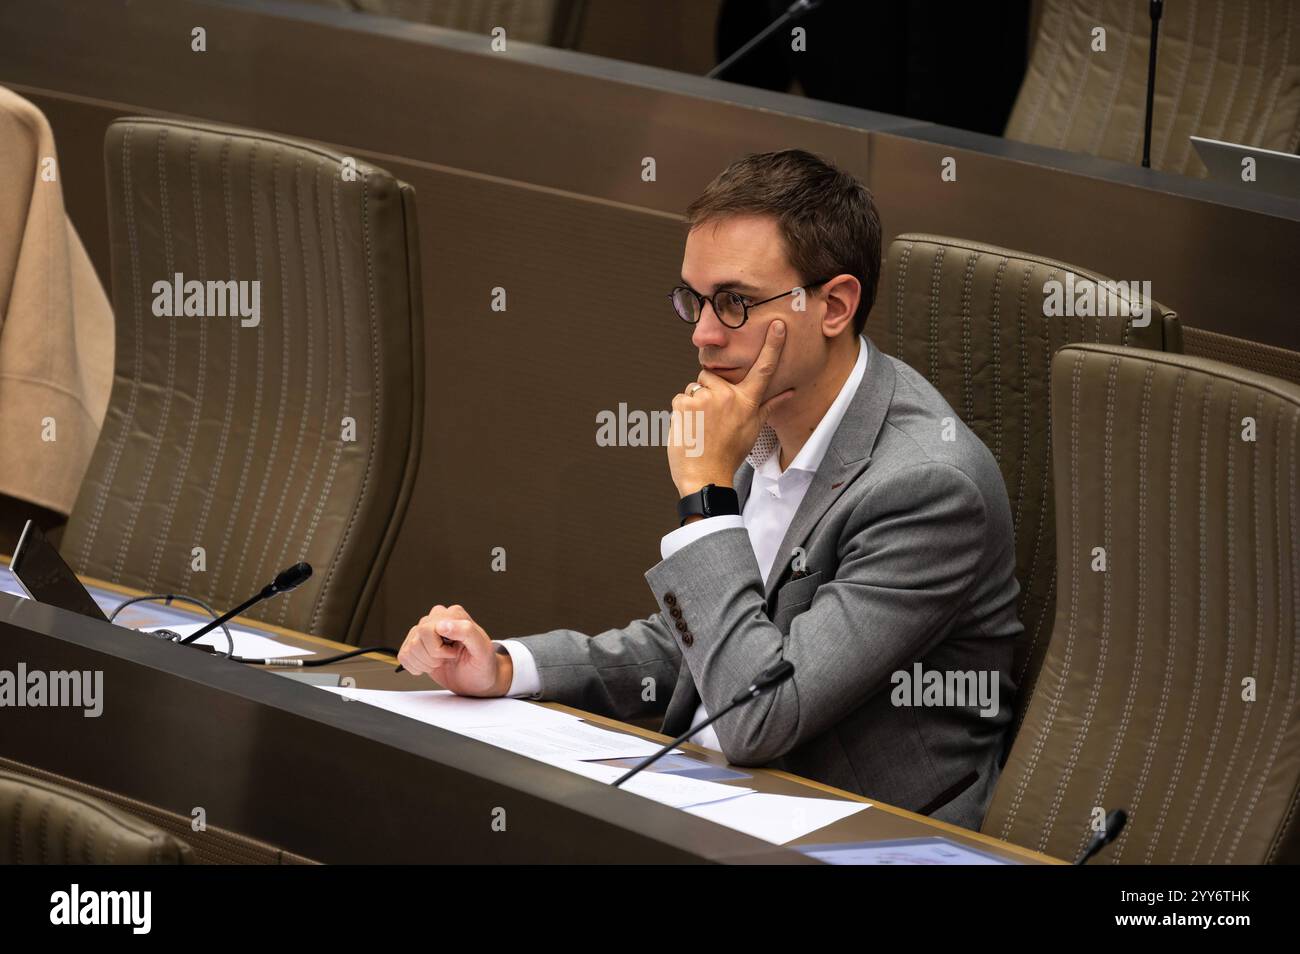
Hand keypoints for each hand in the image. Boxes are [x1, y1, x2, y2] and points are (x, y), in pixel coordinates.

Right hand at [397, 604, 508, 696]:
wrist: (478, 680)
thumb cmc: (482, 664)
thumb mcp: (482, 649)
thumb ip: (466, 631)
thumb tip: (442, 624)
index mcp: (453, 614)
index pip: (428, 628)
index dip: (438, 648)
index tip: (454, 653)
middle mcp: (437, 619)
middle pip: (417, 637)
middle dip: (432, 656)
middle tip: (447, 659)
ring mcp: (425, 631)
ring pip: (409, 647)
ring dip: (425, 663)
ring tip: (441, 662)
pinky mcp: (416, 645)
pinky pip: (403, 656)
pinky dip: (416, 667)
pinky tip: (431, 665)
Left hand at [667, 319, 794, 496]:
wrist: (706, 476)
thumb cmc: (730, 453)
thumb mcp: (753, 429)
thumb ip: (770, 405)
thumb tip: (789, 391)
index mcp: (747, 402)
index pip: (763, 369)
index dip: (772, 346)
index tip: (778, 325)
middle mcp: (728, 396)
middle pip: (712, 376)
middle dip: (709, 391)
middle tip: (712, 418)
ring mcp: (705, 399)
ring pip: (694, 388)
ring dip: (695, 403)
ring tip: (701, 426)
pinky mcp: (684, 404)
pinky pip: (680, 398)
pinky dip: (682, 412)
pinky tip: (690, 428)